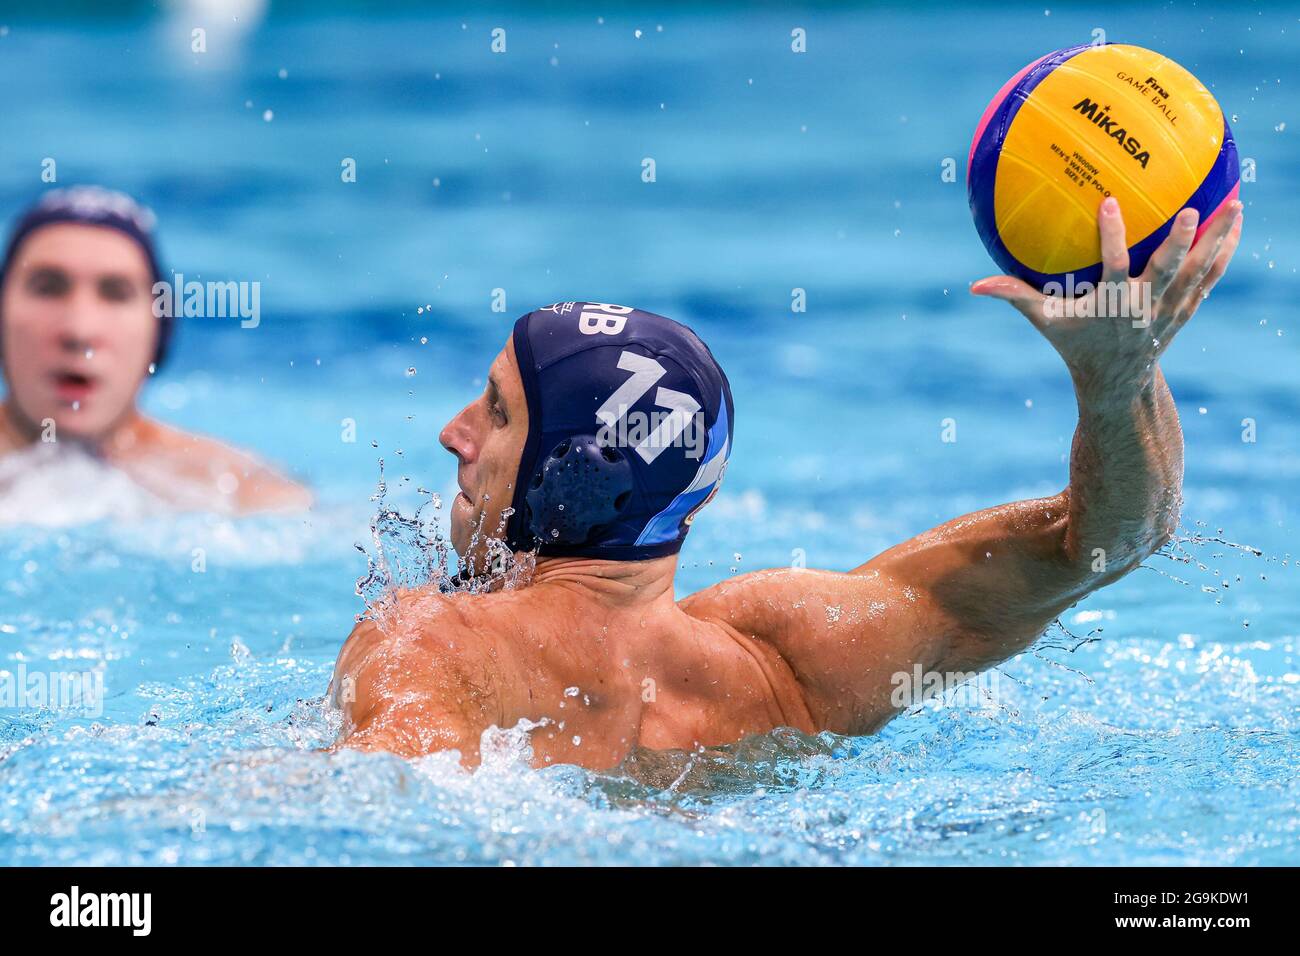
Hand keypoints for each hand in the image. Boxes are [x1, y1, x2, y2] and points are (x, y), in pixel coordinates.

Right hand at [971, 196, 1242, 398]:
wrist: (1116, 384)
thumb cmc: (1076, 345)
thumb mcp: (1045, 322)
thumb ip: (1015, 297)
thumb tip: (975, 285)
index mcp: (1111, 304)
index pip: (1112, 268)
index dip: (1111, 237)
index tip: (1109, 203)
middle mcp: (1145, 306)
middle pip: (1166, 270)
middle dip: (1179, 242)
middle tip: (1191, 209)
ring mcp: (1170, 309)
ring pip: (1198, 271)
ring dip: (1217, 240)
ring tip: (1235, 204)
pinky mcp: (1185, 309)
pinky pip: (1209, 279)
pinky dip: (1223, 255)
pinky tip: (1235, 226)